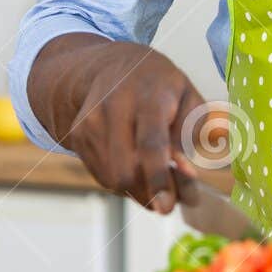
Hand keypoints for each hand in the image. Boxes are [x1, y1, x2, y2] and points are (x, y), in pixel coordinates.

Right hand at [27, 34, 213, 213]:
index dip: (159, 177)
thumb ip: (192, 132)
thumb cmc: (159, 84)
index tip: (167, 206)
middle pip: (125, 169)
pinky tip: (137, 169)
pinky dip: (123, 183)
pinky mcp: (78, 136)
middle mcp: (114, 107)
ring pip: (112, 178)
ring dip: (139, 191)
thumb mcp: (189, 96)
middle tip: (171, 201)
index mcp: (150, 95)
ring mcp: (91, 123)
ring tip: (158, 182)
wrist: (111, 65)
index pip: (150, 143)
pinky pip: (102, 175)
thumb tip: (185, 172)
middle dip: (149, 193)